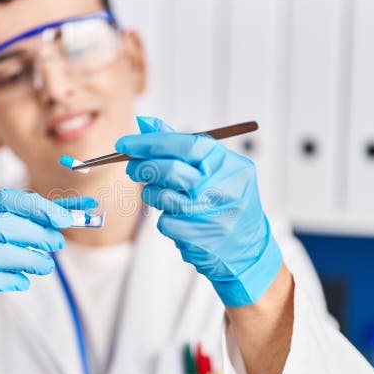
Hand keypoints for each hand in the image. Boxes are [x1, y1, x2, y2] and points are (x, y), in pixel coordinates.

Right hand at [0, 189, 96, 359]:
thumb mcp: (11, 230)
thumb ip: (46, 218)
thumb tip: (87, 207)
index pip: (9, 200)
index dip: (38, 208)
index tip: (64, 219)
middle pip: (3, 225)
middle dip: (36, 235)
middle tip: (57, 244)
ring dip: (28, 259)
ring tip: (46, 266)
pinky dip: (10, 280)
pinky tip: (23, 282)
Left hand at [115, 117, 281, 306]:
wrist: (247, 249)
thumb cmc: (228, 202)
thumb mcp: (216, 170)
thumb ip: (181, 147)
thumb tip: (145, 123)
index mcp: (229, 166)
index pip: (187, 144)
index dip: (152, 142)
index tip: (126, 144)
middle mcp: (222, 188)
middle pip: (171, 170)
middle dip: (143, 167)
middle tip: (132, 167)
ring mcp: (210, 214)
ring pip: (162, 197)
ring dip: (153, 195)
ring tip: (165, 197)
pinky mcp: (197, 237)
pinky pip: (165, 222)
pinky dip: (166, 219)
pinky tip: (182, 221)